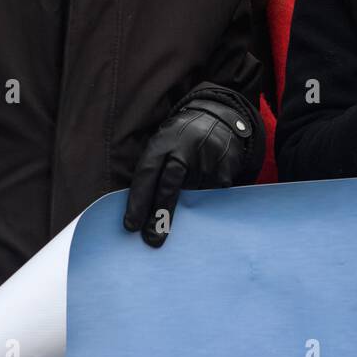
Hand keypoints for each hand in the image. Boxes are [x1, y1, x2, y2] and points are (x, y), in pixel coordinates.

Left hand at [124, 84, 261, 247]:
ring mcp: (207, 158)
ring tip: (187, 196)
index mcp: (163, 142)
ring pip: (192, 194)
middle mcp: (185, 149)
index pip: (146, 175)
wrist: (218, 116)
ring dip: (185, 204)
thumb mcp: (162, 141)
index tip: (131, 226)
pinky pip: (212, 193)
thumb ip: (153, 167)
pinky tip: (203, 184)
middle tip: (152, 239)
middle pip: (169, 188)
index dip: (137, 202)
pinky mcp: (226, 167)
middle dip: (159, 215)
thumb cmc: (180, 137)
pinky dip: (204, 196)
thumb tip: (141, 209)